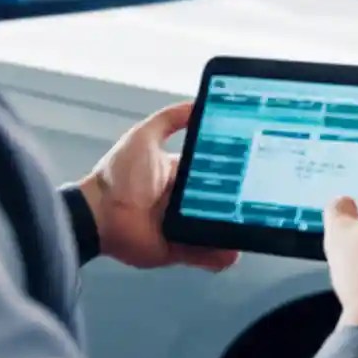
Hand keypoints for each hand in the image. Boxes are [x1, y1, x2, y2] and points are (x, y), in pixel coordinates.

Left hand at [78, 102, 239, 272]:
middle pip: (219, 201)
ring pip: (216, 227)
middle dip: (238, 201)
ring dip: (233, 229)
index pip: (213, 170)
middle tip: (260, 197)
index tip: (254, 164)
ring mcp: (182, 225)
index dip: (233, 168)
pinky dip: (220, 254)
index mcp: (178, 173)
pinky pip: (205, 253)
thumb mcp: (143, 137)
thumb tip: (197, 103)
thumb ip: (169, 119)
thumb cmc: (116, 175)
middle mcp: (182, 200)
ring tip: (254, 225)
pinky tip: (234, 251)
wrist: (97, 215)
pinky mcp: (178, 248)